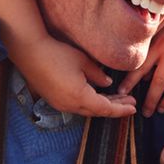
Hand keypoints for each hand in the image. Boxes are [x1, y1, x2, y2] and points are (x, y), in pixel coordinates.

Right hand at [10, 32, 136, 117]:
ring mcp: (60, 104)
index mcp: (80, 97)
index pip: (106, 108)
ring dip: (102, 105)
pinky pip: (76, 106)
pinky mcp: (54, 100)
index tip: (133, 108)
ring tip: (117, 99)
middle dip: (115, 107)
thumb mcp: (82, 61)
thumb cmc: (57, 53)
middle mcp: (70, 105)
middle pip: (97, 111)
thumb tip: (106, 83)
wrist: (29, 52)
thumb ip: (98, 74)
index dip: (121, 109)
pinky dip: (90, 103)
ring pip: (87, 109)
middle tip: (130, 102)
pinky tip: (96, 95)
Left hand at [119, 9, 163, 115]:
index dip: (130, 82)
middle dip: (151, 100)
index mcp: (159, 45)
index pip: (141, 67)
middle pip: (160, 82)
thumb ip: (150, 55)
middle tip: (146, 112)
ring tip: (162, 109)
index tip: (121, 93)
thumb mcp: (159, 37)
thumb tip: (142, 80)